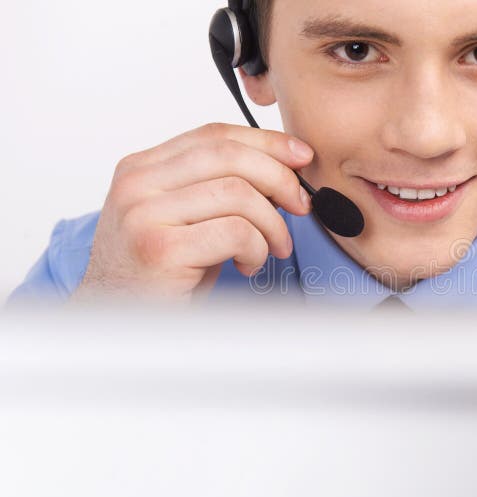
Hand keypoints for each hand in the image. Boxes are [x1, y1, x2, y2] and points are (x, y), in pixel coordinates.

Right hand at [70, 122, 313, 303]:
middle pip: (229, 156)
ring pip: (238, 193)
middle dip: (280, 178)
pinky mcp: (160, 249)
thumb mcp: (186, 220)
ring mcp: (144, 214)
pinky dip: (257, 248)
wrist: (118, 323)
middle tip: (300, 207)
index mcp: (142, 168)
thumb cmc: (160, 276)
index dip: (266, 141)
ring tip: (273, 249)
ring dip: (271, 224)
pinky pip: (235, 231)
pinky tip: (248, 265)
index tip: (301, 156)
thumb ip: (218, 188)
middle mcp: (137, 184)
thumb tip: (284, 170)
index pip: (214, 135)